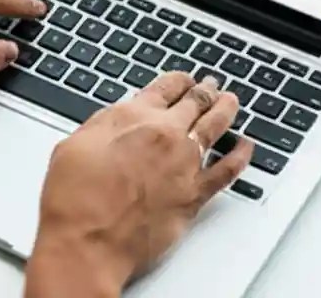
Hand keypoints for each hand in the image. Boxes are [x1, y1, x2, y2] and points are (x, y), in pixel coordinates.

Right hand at [24, 74, 253, 297]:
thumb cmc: (74, 199)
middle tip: (212, 86)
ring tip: (231, 101)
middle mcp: (165, 133)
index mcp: (134, 116)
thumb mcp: (75, 143)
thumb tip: (120, 116)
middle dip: (206, 90)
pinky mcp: (195, 194)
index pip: (166, 86)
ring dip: (226, 109)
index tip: (185, 79)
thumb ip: (104, 124)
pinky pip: (228, 169)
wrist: (88, 242)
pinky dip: (240, 155)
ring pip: (216, 125)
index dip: (179, 80)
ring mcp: (185, 162)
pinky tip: (245, 146)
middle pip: (196, 101)